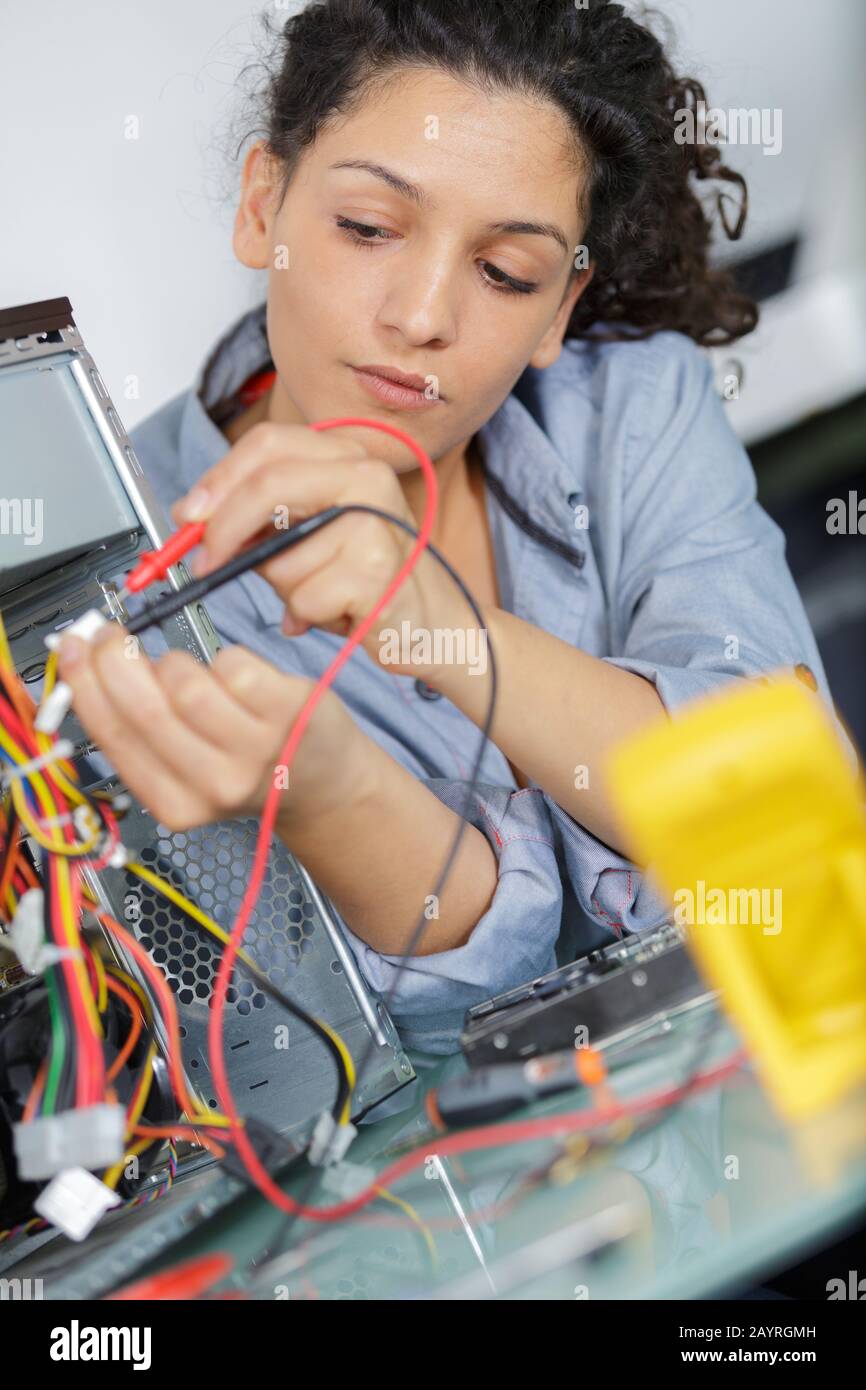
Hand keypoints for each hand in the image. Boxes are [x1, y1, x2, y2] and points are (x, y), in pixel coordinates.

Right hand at [55, 624, 372, 832]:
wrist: (323, 786)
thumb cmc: (247, 769)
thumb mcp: (185, 771)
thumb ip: (140, 731)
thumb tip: (90, 667)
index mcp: (176, 804)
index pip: (113, 735)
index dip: (86, 683)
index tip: (74, 648)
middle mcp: (216, 783)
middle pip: (147, 706)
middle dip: (117, 659)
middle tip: (112, 636)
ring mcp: (257, 747)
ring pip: (187, 680)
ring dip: (176, 663)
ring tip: (188, 673)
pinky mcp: (289, 710)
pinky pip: (232, 663)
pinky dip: (226, 660)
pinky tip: (236, 679)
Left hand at [171, 421, 472, 681]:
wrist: (432, 625)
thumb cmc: (368, 578)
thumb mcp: (310, 534)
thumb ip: (261, 518)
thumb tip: (195, 519)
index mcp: (348, 457)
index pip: (268, 445)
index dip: (218, 478)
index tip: (189, 515)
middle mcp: (368, 478)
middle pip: (268, 484)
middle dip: (222, 528)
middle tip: (202, 562)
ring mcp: (378, 522)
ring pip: (281, 556)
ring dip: (282, 589)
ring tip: (316, 594)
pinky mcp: (379, 572)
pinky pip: (304, 597)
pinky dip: (306, 616)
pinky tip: (335, 614)